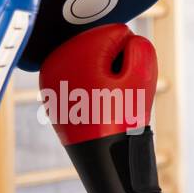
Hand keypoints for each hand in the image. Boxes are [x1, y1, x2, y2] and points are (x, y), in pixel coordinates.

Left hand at [39, 24, 162, 192]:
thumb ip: (142, 48)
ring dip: (105, 75)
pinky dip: (92, 87)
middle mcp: (56, 60)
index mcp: (75, 51)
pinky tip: (97, 106)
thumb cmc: (122, 120)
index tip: (126, 80)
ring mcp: (51, 78)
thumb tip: (131, 40)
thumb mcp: (142, 78)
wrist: (102, 160)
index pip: (117, 32)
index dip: (132, 55)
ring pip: (90, 62)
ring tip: (108, 100)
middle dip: (116, 63)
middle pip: (100, 45)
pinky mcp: (53, 93)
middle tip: (117, 92)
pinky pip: (80, 79)